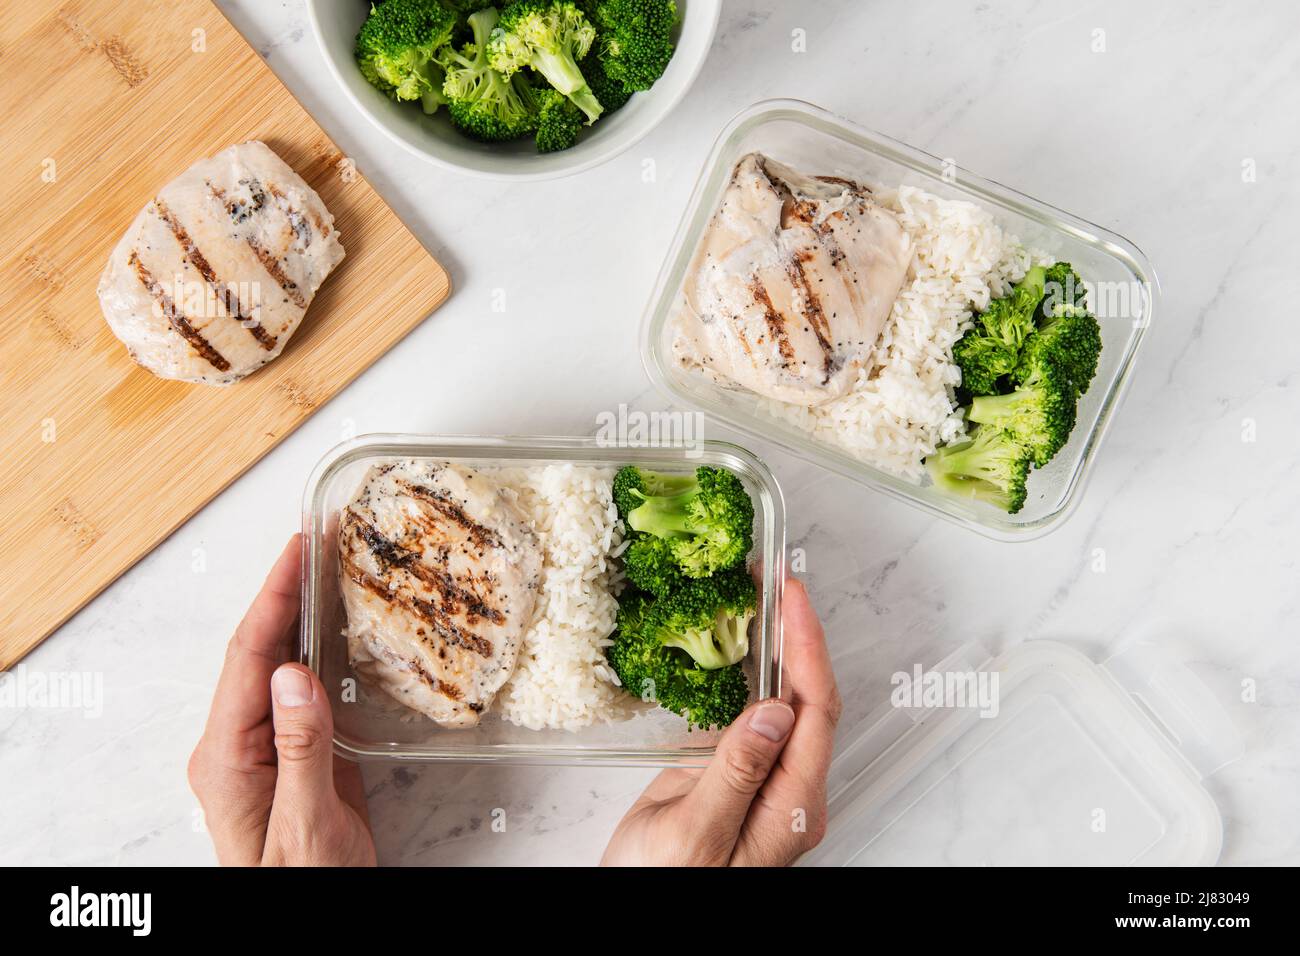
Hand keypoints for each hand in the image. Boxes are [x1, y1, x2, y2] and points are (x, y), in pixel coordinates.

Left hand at [188, 535, 375, 865]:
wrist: (315, 917)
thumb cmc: (304, 884)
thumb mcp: (305, 823)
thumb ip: (300, 749)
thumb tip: (292, 674)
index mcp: (227, 755)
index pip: (248, 657)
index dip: (273, 597)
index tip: (298, 548)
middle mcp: (239, 743)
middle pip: (259, 649)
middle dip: (286, 591)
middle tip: (322, 538)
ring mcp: (267, 746)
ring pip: (281, 664)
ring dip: (304, 615)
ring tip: (334, 567)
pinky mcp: (297, 755)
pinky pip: (303, 690)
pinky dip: (323, 650)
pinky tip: (345, 627)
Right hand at [601, 578, 840, 865]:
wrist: (635, 906)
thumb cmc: (665, 887)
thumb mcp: (696, 834)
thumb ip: (737, 772)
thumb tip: (774, 712)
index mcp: (792, 804)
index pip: (817, 708)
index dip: (808, 645)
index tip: (792, 595)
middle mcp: (787, 788)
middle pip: (809, 697)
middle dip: (797, 634)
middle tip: (774, 581)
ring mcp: (761, 780)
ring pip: (781, 701)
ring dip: (772, 648)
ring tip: (755, 598)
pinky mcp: (732, 776)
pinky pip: (748, 715)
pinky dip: (742, 674)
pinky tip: (727, 646)